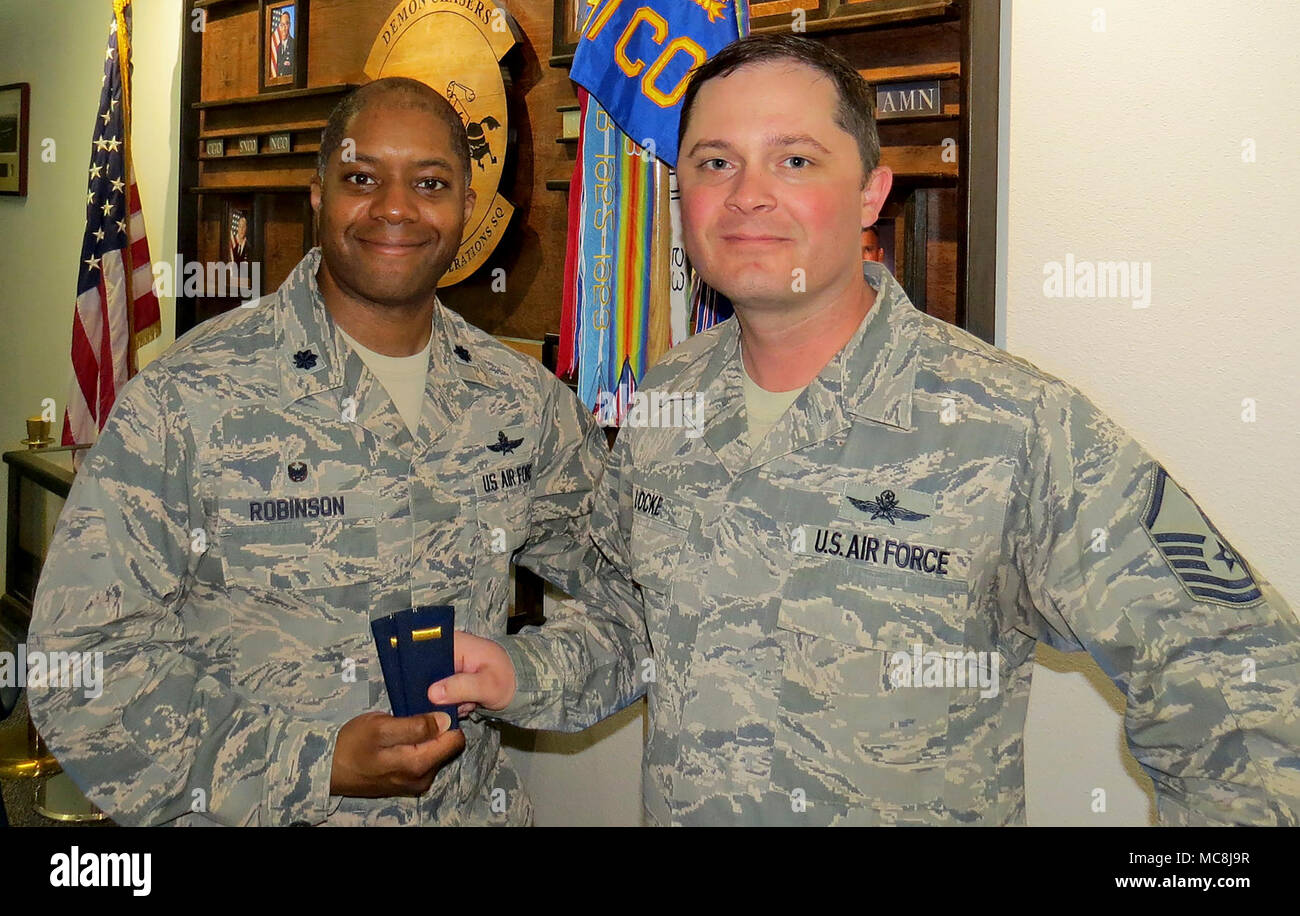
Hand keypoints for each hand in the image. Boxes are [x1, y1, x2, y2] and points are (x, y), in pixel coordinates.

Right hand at [329, 710, 464, 797]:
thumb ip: (416, 726)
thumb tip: (446, 720)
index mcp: (419, 765)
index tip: (433, 708)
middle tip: (414, 714)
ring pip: (435, 753)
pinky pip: (423, 761)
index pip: (455, 740)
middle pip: (447, 747)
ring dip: (426, 739)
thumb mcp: (381, 727)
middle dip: (437, 729)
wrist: (328, 769)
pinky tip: (401, 740)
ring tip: (404, 726)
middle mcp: (423, 779)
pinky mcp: (407, 784)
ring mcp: (415, 784)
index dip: (448, 720)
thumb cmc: (352, 744)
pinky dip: (417, 748)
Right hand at [428, 630, 516, 714]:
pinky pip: (437, 694)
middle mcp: (444, 651)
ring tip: (467, 702)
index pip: (421, 654)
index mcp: (451, 642)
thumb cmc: (506, 679)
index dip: (420, 676)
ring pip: (429, 688)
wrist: (516, 686)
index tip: (433, 695)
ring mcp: (444, 665)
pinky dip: (449, 703)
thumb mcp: (487, 685)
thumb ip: (461, 687)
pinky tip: (464, 704)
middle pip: (422, 674)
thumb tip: (432, 694)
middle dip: (436, 694)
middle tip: (459, 702)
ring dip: (445, 701)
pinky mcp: (446, 679)